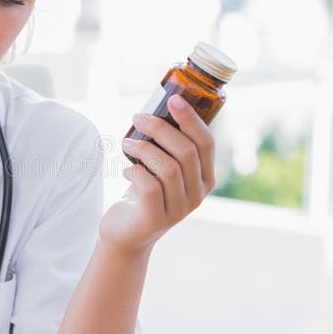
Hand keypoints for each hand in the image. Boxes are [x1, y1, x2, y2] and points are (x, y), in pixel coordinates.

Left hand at [99, 95, 214, 254]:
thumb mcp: (162, 169)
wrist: (126, 234)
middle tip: (138, 117)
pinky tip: (125, 171)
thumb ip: (169, 147)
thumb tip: (160, 107)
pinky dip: (134, 171)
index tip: (173, 99)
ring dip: (143, 148)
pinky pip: (149, 186)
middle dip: (160, 128)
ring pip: (167, 168)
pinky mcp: (156, 219)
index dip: (191, 119)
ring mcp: (179, 209)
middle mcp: (197, 195)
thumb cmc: (144, 193)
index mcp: (205, 179)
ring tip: (127, 143)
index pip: (206, 143)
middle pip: (186, 152)